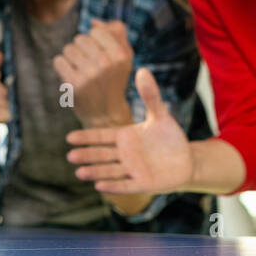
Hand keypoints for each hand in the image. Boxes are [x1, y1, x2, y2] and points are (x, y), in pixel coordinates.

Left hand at [53, 18, 133, 126]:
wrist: (105, 113)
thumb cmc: (114, 80)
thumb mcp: (124, 57)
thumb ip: (116, 33)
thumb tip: (94, 21)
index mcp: (121, 55)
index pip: (95, 32)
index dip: (94, 41)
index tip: (98, 54)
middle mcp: (106, 64)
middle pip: (80, 39)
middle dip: (81, 49)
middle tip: (87, 64)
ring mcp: (89, 75)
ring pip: (68, 49)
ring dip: (70, 57)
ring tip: (79, 69)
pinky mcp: (74, 84)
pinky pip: (58, 61)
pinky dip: (61, 66)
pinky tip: (70, 75)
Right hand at [66, 68, 191, 193]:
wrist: (186, 160)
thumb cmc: (169, 138)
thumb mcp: (160, 115)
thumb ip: (150, 96)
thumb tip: (142, 69)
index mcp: (125, 137)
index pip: (102, 136)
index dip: (87, 137)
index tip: (69, 137)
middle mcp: (125, 154)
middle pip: (102, 155)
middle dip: (87, 155)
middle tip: (70, 155)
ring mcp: (133, 170)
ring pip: (110, 171)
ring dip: (95, 172)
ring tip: (79, 172)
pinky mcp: (144, 184)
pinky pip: (127, 185)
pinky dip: (114, 186)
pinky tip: (100, 186)